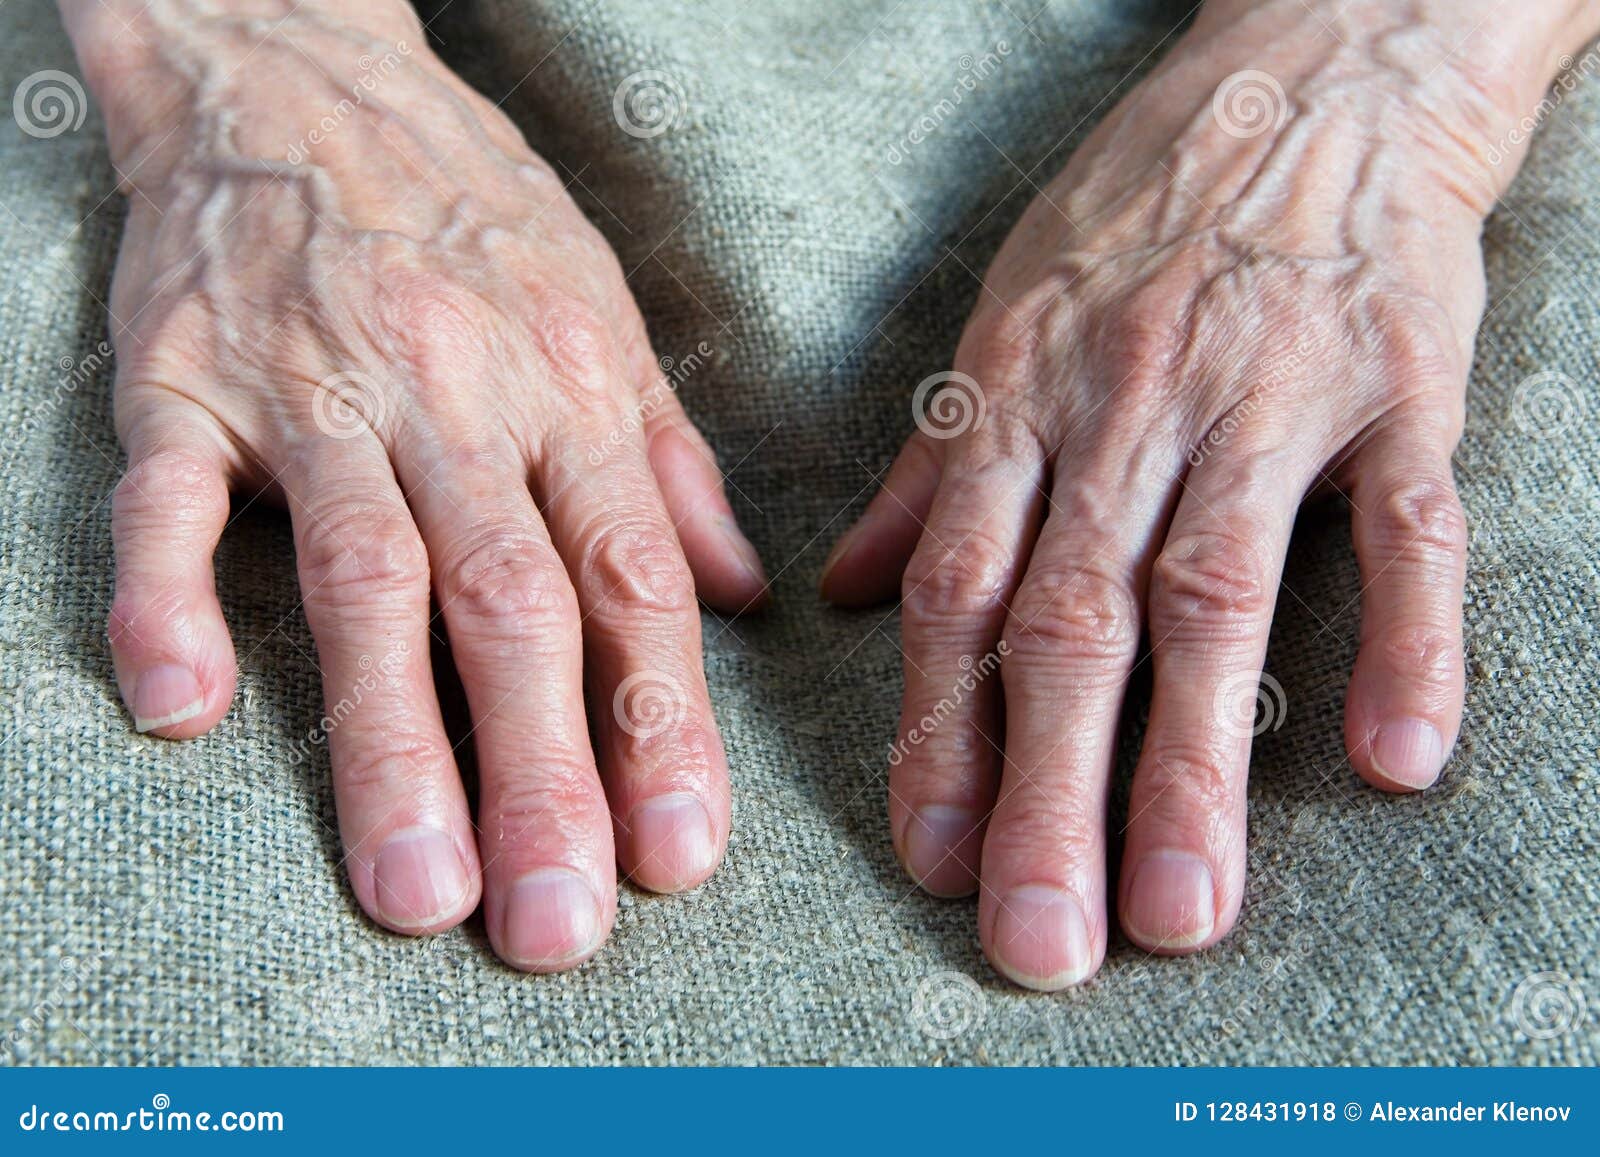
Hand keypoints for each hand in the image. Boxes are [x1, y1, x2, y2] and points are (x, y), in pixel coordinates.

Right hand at [73, 3, 766, 969]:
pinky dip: (167, 596)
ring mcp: (315, 392)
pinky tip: (177, 707)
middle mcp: (456, 400)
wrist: (300, 72)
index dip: (661, 728)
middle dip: (543, 773)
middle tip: (562, 926)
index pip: (631, 584)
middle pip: (511, 607)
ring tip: (418, 889)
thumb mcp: (605, 311)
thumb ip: (670, 465)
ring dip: (390, 741)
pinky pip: (167, 496)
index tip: (680, 860)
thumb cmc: (471, 214)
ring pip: (367, 578)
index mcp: (570, 391)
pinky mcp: (182, 380)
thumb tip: (740, 595)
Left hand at [822, 0, 1589, 986]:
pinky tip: (1393, 759)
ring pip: (1216, 594)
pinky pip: (1404, 521)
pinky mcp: (1399, 381)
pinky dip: (1406, 637)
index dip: (937, 730)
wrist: (1311, 72)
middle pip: (1072, 621)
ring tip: (1180, 910)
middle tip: (1038, 939)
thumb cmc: (1138, 215)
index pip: (958, 588)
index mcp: (1020, 396)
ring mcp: (1265, 394)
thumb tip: (841, 594)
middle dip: (1046, 791)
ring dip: (1194, 761)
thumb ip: (927, 468)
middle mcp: (1125, 406)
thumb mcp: (1004, 315)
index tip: (930, 858)